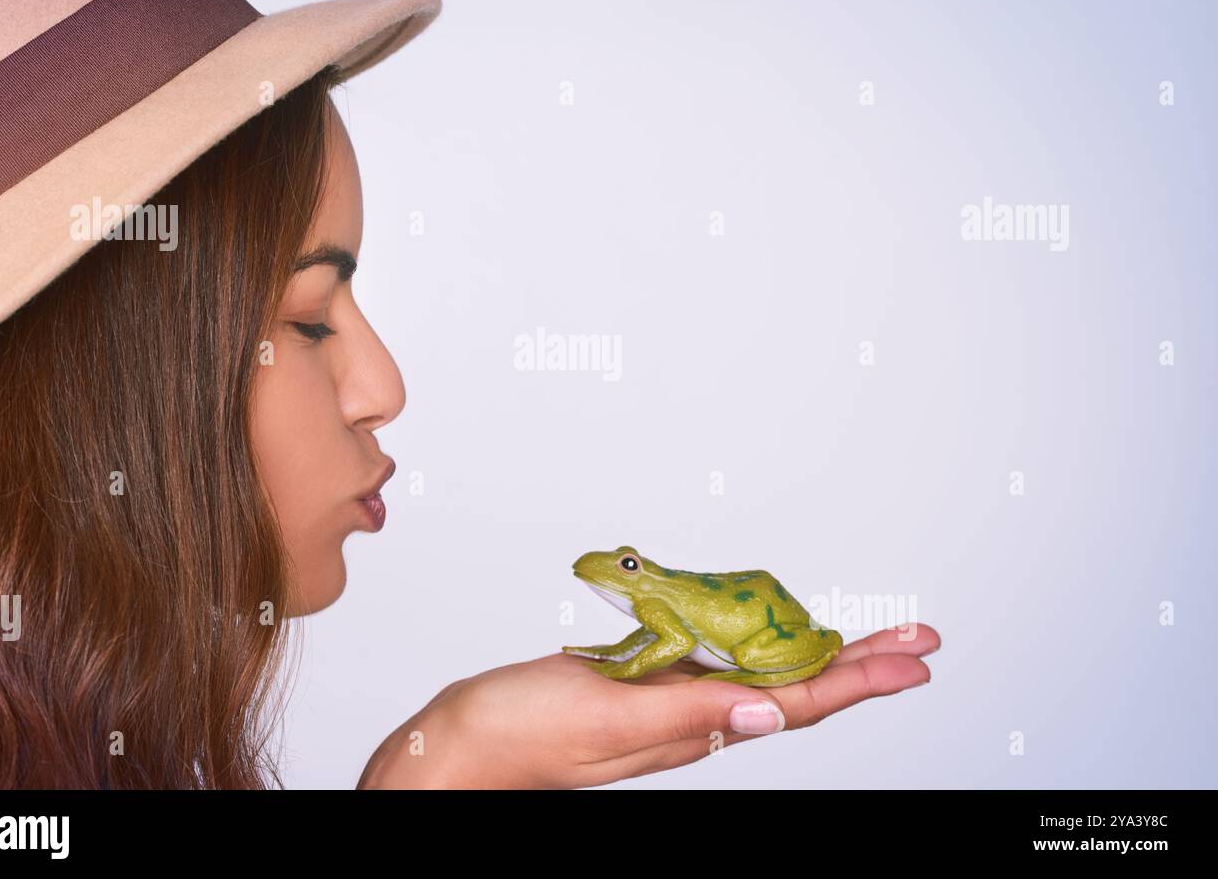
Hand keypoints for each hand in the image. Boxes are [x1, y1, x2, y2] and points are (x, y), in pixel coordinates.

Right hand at [356, 622, 939, 788]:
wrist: (460, 741)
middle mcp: (689, 718)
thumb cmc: (519, 732)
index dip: (860, 677)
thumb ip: (689, 714)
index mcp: (689, 725)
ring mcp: (665, 704)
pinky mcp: (639, 687)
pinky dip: (752, 645)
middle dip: (859, 664)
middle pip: (792, 689)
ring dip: (816, 655)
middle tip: (916, 639)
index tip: (915, 656)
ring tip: (864, 638)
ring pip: (758, 677)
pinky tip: (763, 636)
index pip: (794, 701)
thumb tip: (770, 715)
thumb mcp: (609, 720)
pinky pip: (713, 664)